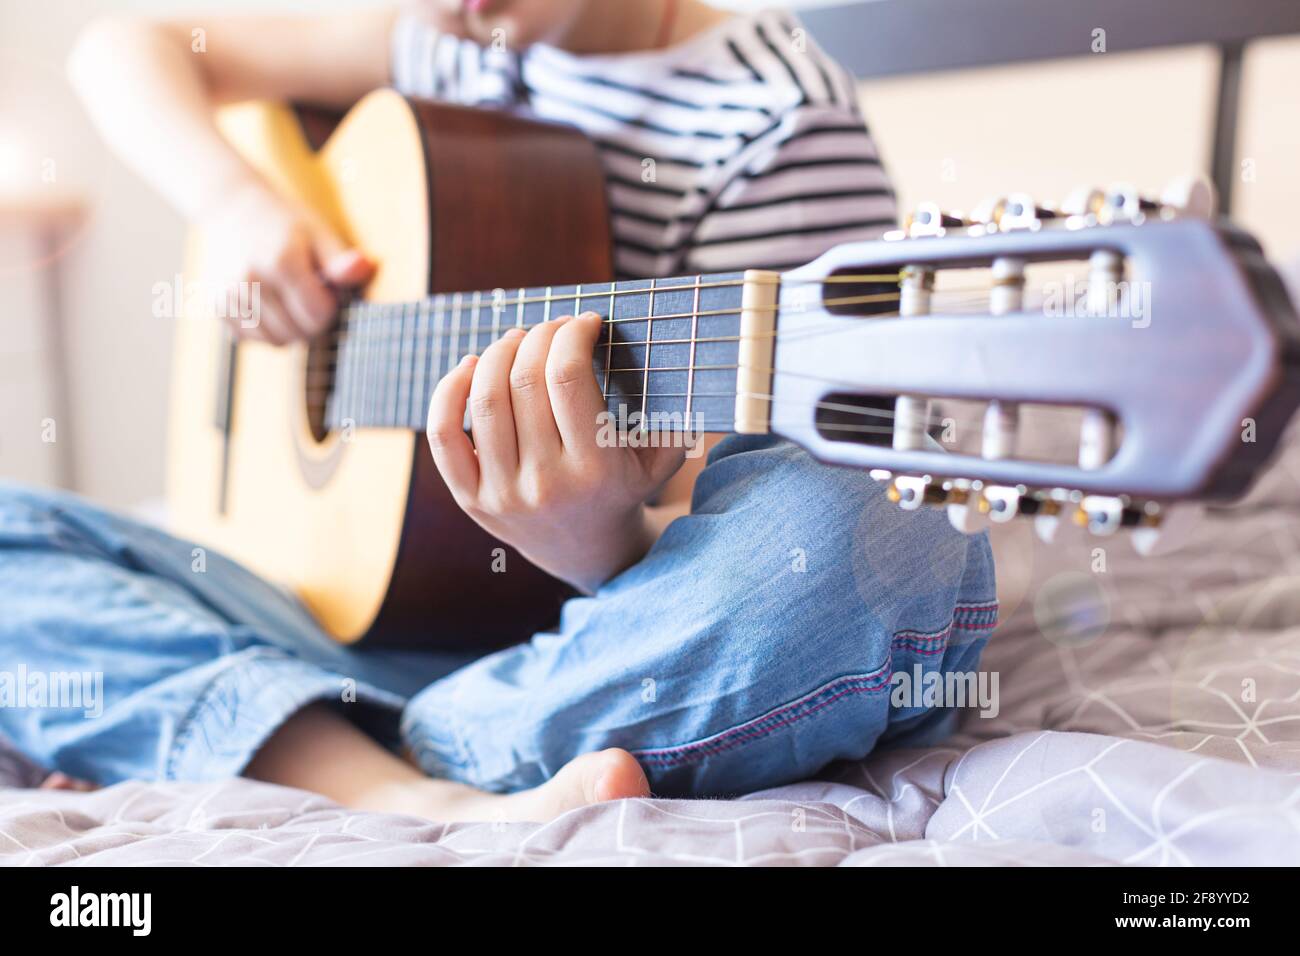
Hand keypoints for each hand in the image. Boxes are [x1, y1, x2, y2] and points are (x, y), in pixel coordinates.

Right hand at [197, 180, 373, 343]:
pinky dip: (266, 329)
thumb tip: (364, 267)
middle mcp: (249, 280)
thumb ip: (341, 259)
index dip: (330, 304)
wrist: (232, 209)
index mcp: (280, 260)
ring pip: (277, 341)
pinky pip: (254, 339)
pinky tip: (267, 302)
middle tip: (307, 290)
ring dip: (291, 327)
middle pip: (299, 332)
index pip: (318, 315)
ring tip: (288, 296)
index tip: (325, 285)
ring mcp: (228, 295)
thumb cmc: (286, 225)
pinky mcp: (216, 306)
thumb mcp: (319, 233)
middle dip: (312, 319)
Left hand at [426, 312, 686, 592]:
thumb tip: (683, 364)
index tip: (585, 322)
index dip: (571, 334)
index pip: (567, 377)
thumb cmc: (624, 487)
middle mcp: (545, 483)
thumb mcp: (660, 459)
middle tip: (552, 327)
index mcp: (595, 469)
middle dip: (539, 336)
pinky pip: (445, 433)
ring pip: (484, 399)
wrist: (587, 552)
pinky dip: (449, 390)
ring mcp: (503, 493)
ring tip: (516, 339)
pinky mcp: (471, 499)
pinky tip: (470, 365)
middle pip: (524, 380)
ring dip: (498, 352)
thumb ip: (676, 418)